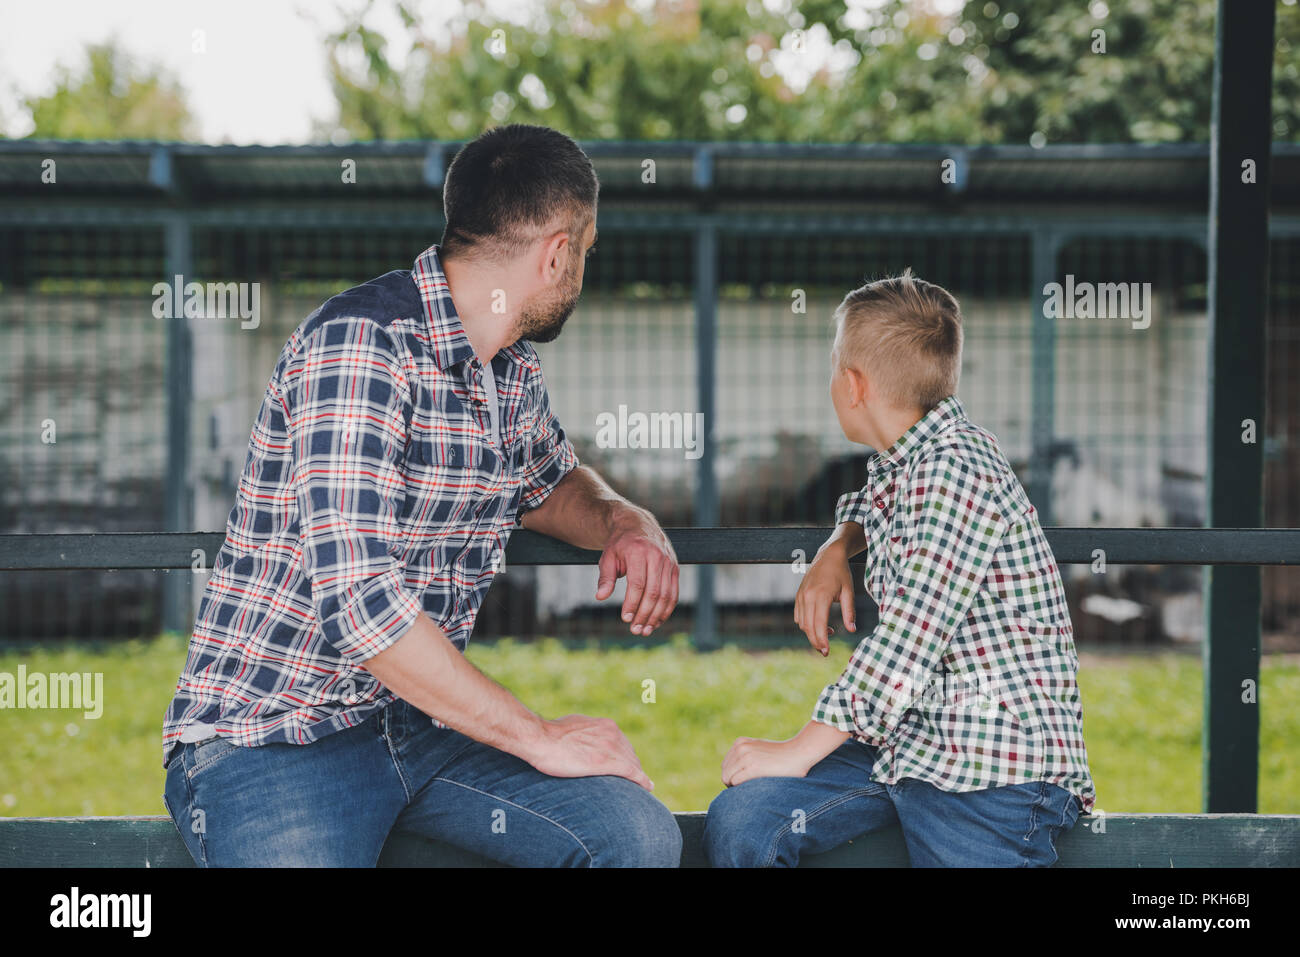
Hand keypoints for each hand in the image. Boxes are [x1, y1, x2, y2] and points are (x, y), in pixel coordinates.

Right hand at [527, 714, 654, 790]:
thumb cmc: (550, 734)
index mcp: (605, 725)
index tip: (627, 765)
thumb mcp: (574, 725)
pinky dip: (642, 780)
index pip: (622, 743)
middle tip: (635, 779)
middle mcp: (613, 733)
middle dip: (633, 766)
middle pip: (630, 753)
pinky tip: (647, 787)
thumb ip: (585, 731)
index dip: (625, 756)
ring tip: (642, 786)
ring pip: (633, 763)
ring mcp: (612, 747)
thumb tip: (584, 735)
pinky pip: (632, 773)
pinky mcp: (609, 763)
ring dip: (637, 775)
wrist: (542, 739)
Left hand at [595, 509, 678, 635]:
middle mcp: (657, 556)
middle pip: (654, 592)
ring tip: (646, 630)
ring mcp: (669, 562)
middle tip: (635, 630)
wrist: (638, 525)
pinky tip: (657, 621)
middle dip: (645, 614)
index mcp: (639, 552)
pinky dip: (667, 609)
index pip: (638, 583)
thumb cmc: (620, 544)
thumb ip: (605, 577)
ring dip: (657, 616)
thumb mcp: (608, 557)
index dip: (632, 603)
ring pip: (666, 595)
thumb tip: (600, 597)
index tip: (625, 619)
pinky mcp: (675, 568)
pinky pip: (673, 593)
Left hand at [721, 736, 815, 787]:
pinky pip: (735, 782)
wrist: (798, 753)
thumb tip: (730, 778)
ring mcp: (746, 756)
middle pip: (725, 773)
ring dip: (736, 787)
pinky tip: (755, 787)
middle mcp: (741, 747)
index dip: (733, 776)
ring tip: (753, 788)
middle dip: (732, 783)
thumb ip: (745, 757)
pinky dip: (741, 788)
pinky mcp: (752, 767)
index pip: (725, 766)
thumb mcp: (758, 750)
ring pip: (727, 778)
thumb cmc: (780, 756)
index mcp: (740, 742)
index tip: (746, 782)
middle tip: (749, 788)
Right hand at [794, 541, 856, 655]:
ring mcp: (801, 596)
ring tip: (828, 633)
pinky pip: (798, 615)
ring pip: (801, 623)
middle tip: (825, 652)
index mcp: (821, 596)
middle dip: (815, 642)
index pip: (819, 624)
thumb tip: (852, 630)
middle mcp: (807, 596)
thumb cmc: (841, 573)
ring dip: (812, 633)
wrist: (828, 555)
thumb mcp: (849, 592)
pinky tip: (819, 623)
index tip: (827, 652)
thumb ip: (850, 612)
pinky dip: (806, 624)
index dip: (822, 640)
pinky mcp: (798, 595)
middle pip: (808, 627)